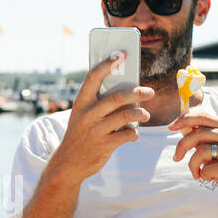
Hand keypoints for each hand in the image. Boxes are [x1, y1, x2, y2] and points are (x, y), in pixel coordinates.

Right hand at [50, 54, 153, 182]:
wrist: (68, 163)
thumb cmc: (80, 134)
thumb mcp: (82, 115)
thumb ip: (99, 103)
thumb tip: (129, 90)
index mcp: (81, 102)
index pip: (93, 76)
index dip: (107, 63)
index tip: (121, 54)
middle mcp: (87, 114)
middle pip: (117, 97)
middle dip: (138, 93)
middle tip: (150, 92)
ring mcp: (95, 130)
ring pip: (126, 116)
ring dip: (140, 114)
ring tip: (145, 115)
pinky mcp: (104, 145)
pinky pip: (127, 134)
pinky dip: (134, 133)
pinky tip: (133, 133)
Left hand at [168, 110, 217, 205]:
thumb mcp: (211, 150)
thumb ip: (199, 137)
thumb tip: (181, 126)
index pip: (205, 116)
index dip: (186, 119)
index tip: (171, 126)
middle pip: (199, 133)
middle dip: (182, 145)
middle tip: (176, 157)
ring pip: (201, 151)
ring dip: (192, 164)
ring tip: (196, 172)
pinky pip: (207, 169)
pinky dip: (203, 175)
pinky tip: (210, 178)